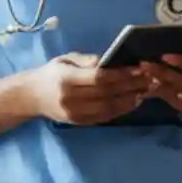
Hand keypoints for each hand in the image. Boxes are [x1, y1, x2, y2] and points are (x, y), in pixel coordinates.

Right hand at [28, 53, 149, 126]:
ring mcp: (75, 113)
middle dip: (131, 86)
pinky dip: (122, 109)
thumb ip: (87, 60)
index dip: (120, 75)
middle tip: (150, 79)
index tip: (138, 68)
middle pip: (107, 93)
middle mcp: (71, 98)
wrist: (31, 96)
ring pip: (109, 108)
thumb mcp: (65, 59)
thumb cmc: (51, 73)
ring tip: (146, 90)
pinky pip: (105, 117)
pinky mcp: (80, 123)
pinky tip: (133, 101)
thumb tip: (111, 61)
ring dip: (130, 99)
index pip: (98, 78)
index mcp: (66, 79)